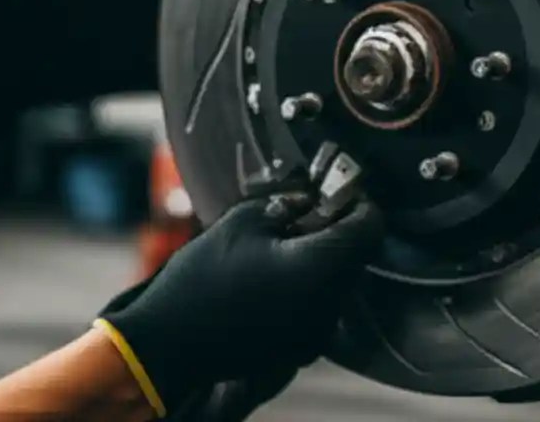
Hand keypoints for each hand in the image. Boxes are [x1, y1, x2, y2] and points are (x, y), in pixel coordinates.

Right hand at [98, 195, 382, 414]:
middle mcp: (329, 304)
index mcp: (321, 267)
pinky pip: (319, 307)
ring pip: (337, 282)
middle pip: (354, 255)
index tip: (334, 192)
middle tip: (301, 214)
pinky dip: (305, 287)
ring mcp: (317, 331)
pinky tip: (271, 278)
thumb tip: (312, 198)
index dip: (356, 203)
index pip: (369, 226)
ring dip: (319, 259)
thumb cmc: (203, 278)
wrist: (169, 344)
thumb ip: (288, 204)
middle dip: (333, 230)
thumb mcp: (244, 221)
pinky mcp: (300, 347)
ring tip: (278, 247)